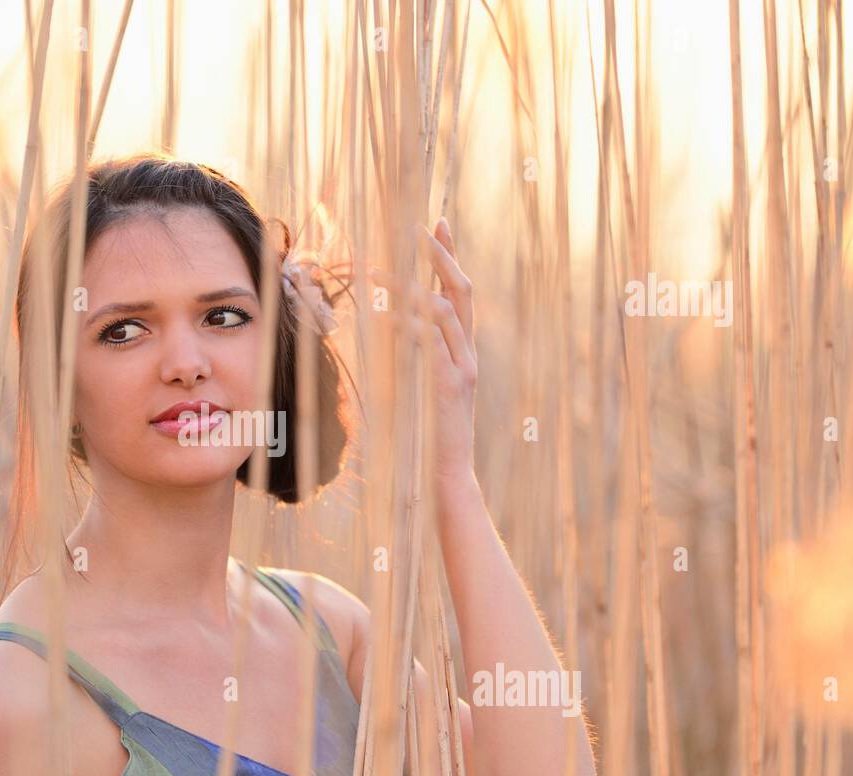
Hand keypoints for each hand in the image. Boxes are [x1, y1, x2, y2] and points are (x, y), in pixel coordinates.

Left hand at [369, 217, 477, 495]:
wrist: (450, 473)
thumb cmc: (433, 434)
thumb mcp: (430, 388)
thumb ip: (423, 357)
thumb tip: (401, 328)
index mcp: (463, 350)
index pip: (460, 292)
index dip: (450, 256)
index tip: (436, 224)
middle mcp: (469, 353)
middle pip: (462, 291)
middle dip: (443, 255)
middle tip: (423, 225)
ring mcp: (463, 368)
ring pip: (446, 312)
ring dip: (416, 285)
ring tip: (383, 270)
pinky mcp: (450, 385)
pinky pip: (433, 345)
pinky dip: (412, 324)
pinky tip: (388, 314)